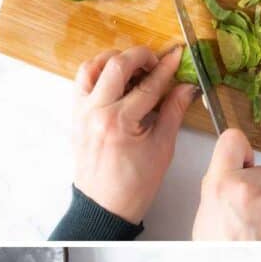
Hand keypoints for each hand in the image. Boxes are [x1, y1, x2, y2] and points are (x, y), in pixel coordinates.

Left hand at [73, 46, 193, 224]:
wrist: (105, 205)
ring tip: (134, 68)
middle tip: (157, 61)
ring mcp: (81, 112)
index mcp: (119, 122)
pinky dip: (98, 72)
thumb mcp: (162, 148)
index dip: (166, 68)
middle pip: (118, 65)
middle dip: (141, 56)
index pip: (148, 85)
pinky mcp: (75, 114)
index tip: (177, 55)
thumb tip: (185, 87)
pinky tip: (115, 79)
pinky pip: (82, 81)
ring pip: (94, 66)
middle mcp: (96, 112)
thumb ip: (173, 112)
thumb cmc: (133, 184)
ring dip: (115, 59)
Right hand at [192, 129, 260, 240]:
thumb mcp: (204, 219)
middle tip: (243, 215)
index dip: (239, 150)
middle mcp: (250, 191)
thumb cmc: (218, 258)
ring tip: (253, 238)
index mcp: (221, 186)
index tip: (241, 160)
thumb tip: (228, 182)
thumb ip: (219, 193)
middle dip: (256, 189)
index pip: (233, 140)